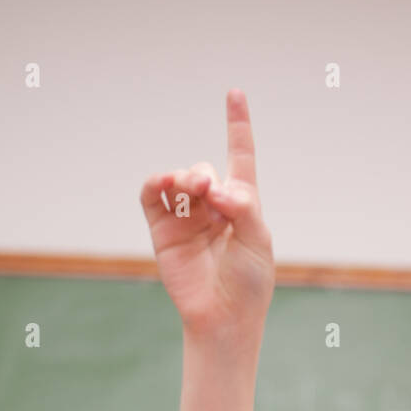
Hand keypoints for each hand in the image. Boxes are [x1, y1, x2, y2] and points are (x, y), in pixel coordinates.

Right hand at [140, 90, 274, 337]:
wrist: (224, 317)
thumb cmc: (249, 282)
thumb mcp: (258, 240)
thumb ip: (242, 206)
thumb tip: (213, 188)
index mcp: (242, 205)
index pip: (240, 157)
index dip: (237, 125)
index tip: (234, 93)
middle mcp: (212, 207)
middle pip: (204, 169)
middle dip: (206, 175)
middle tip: (212, 195)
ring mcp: (186, 218)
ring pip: (178, 179)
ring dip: (185, 177)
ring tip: (194, 189)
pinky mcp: (162, 231)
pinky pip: (152, 195)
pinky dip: (156, 182)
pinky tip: (165, 182)